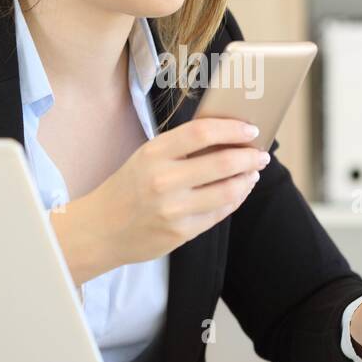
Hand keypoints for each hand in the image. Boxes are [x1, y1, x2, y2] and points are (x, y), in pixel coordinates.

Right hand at [51, 118, 270, 282]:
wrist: (99, 230)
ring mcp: (173, 209)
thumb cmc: (127, 188)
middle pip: (223, 162)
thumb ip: (180, 148)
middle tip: (261, 154)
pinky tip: (239, 190)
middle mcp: (164, 180)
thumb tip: (227, 136)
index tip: (251, 128)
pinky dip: (235, 199)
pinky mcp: (181, 233)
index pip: (202, 132)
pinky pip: (219, 214)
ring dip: (247, 179)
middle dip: (250, 156)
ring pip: (228, 191)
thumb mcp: (145, 158)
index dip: (233, 128)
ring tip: (253, 172)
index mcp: (153, 153)